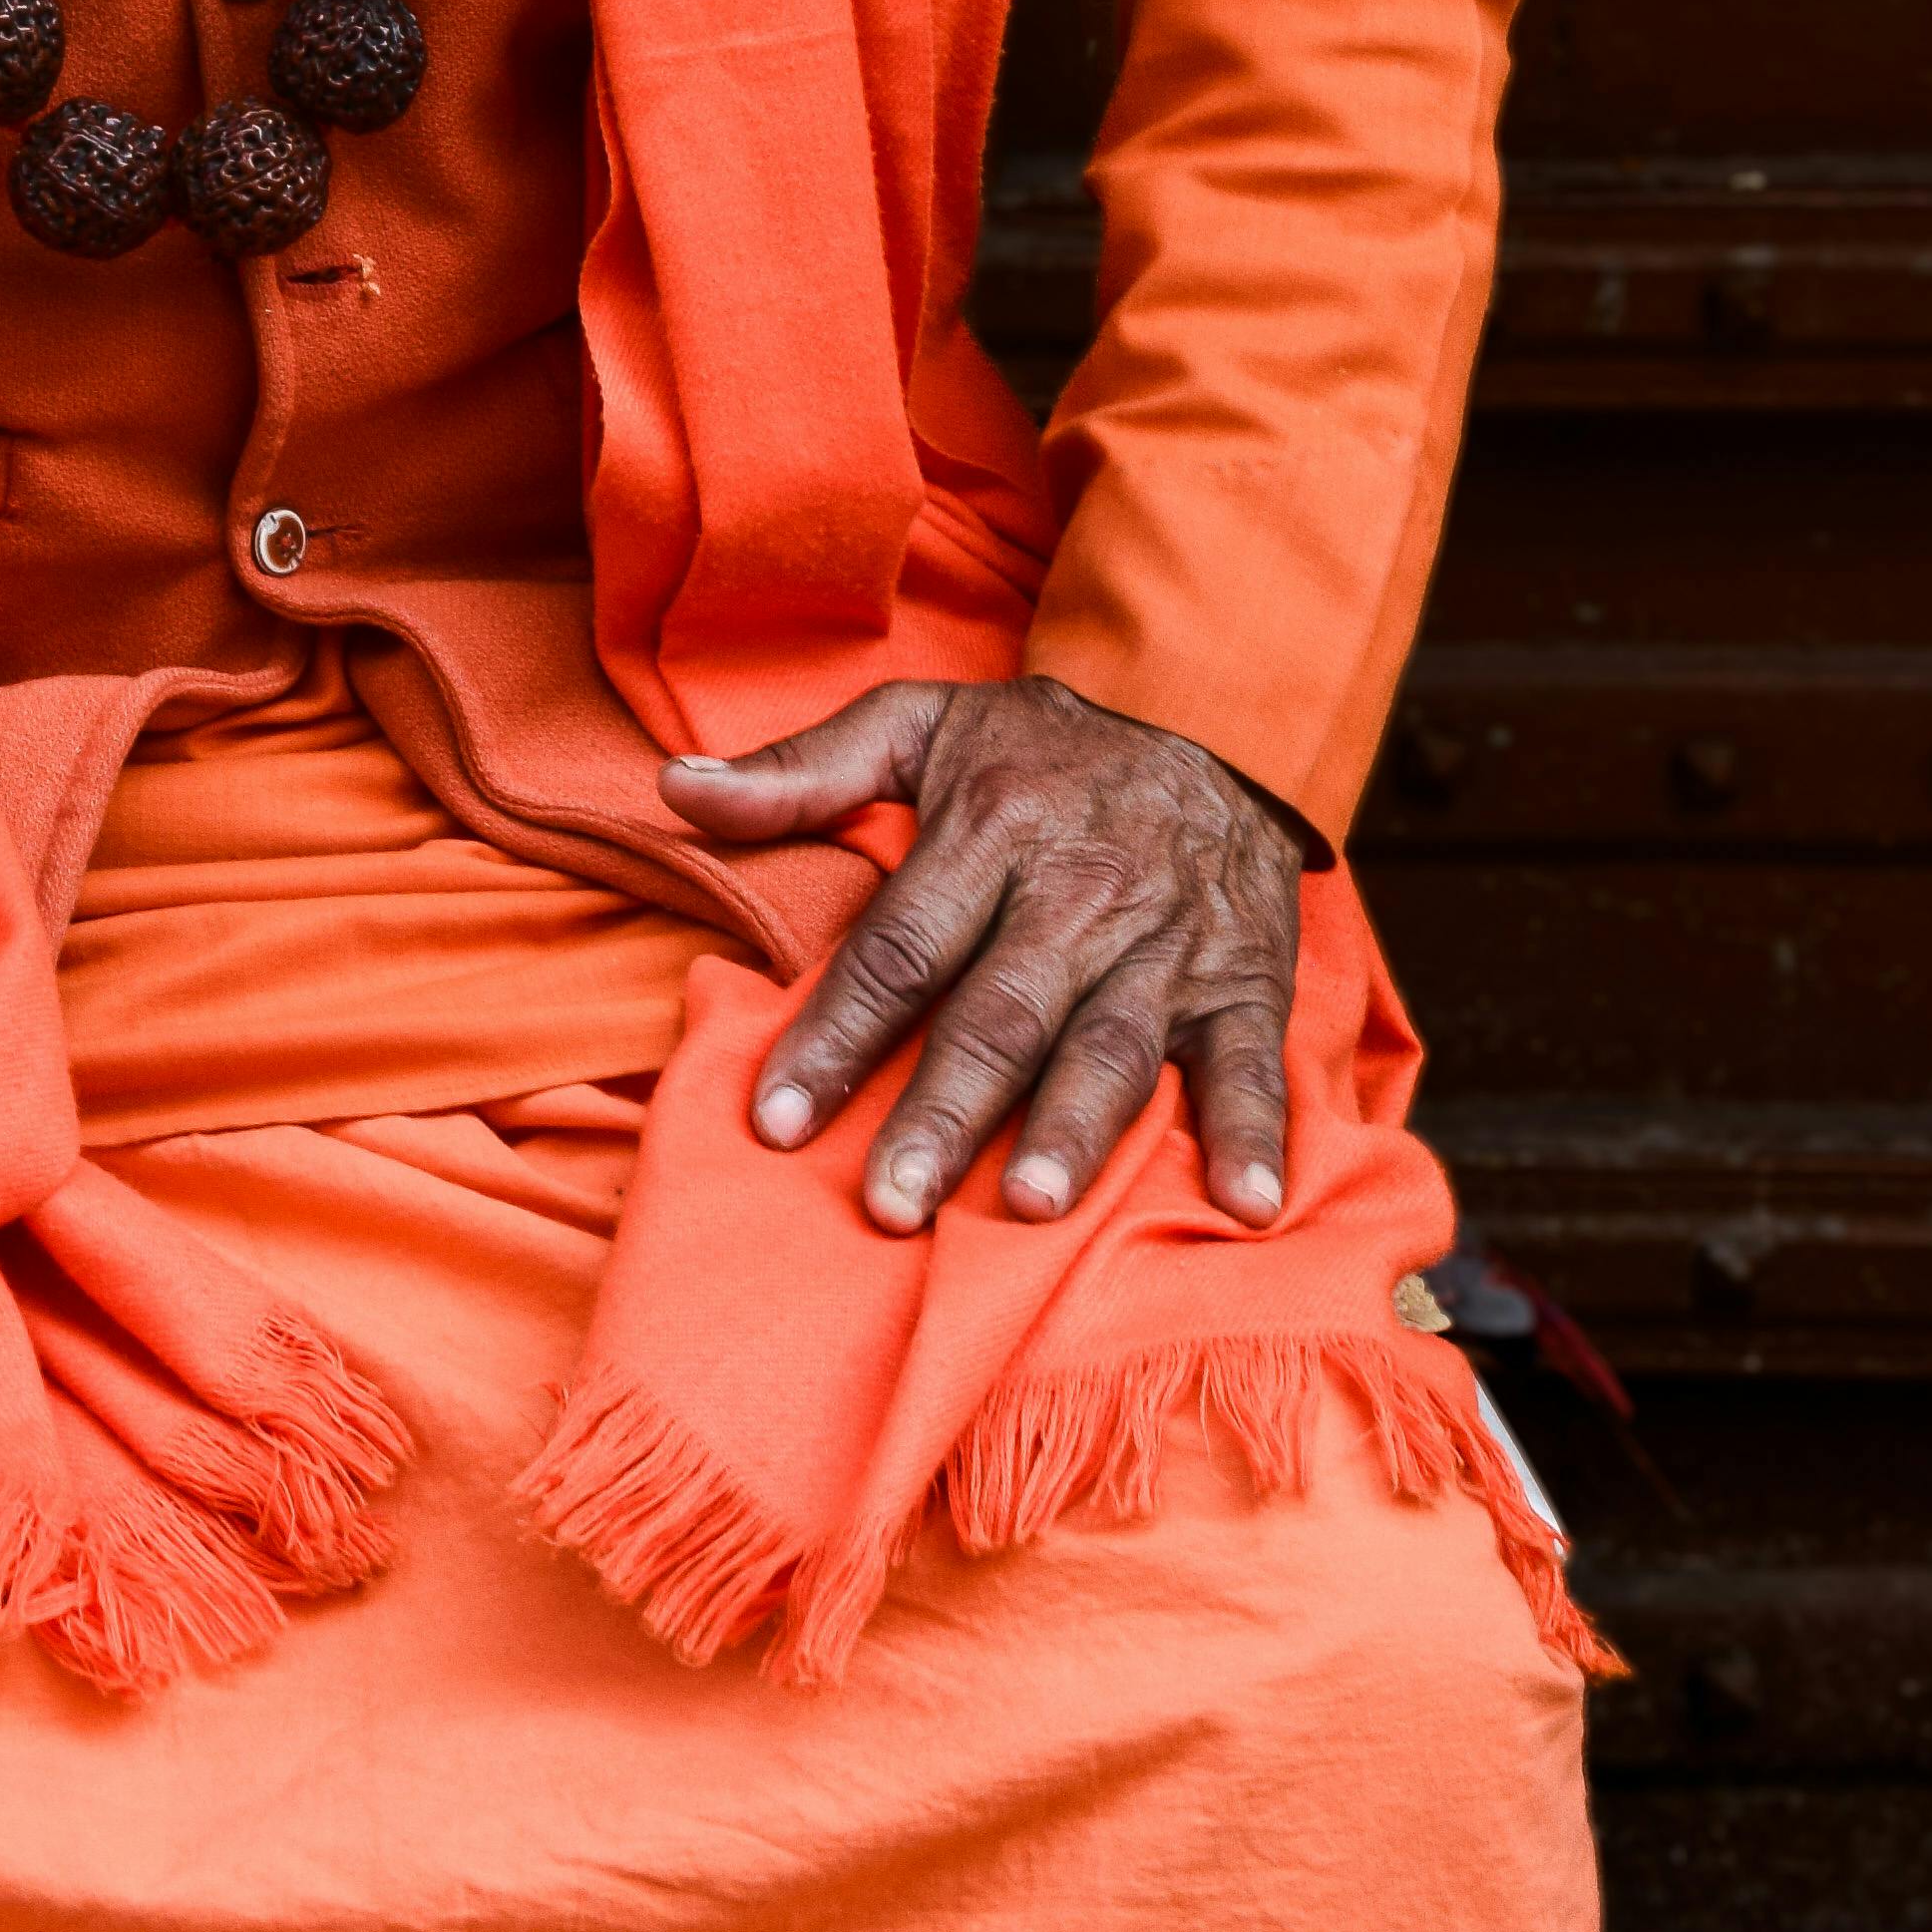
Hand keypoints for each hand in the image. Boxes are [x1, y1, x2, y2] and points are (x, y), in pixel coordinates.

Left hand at [661, 675, 1305, 1234]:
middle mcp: (1079, 890)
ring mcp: (1168, 942)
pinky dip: (1256, 1134)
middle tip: (889, 1203)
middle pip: (1000, 1012)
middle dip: (942, 1110)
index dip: (835, 1033)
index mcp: (992, 825)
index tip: (775, 1120)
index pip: (899, 944)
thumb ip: (800, 771)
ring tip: (1030, 1208)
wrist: (1216, 723)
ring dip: (1075, 1129)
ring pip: (1112, 1045)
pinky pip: (1252, 1060)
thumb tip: (674, 791)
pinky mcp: (1244, 979)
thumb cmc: (1040, 751)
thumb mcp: (920, 725)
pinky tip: (1245, 1206)